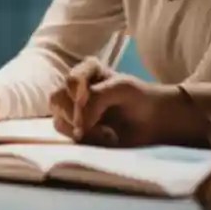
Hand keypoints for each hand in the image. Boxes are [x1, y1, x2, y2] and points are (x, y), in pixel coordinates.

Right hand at [48, 58, 195, 145]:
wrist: (152, 121)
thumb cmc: (139, 98)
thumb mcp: (121, 88)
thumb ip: (97, 98)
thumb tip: (78, 125)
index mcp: (86, 70)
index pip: (71, 80)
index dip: (77, 94)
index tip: (87, 103)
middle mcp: (74, 87)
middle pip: (58, 98)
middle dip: (76, 114)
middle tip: (97, 124)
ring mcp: (72, 108)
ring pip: (59, 118)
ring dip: (81, 129)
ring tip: (106, 133)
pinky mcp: (74, 128)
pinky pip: (66, 134)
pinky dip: (84, 139)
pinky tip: (103, 137)